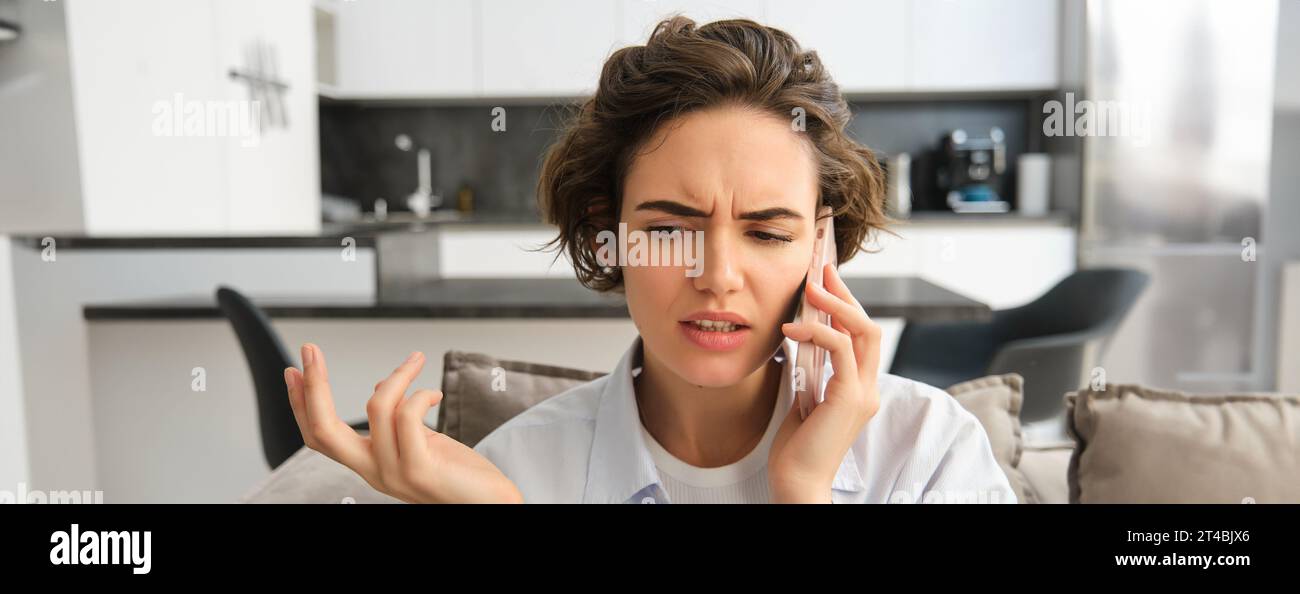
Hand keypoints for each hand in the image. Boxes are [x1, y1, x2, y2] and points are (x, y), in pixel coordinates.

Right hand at [284, 343, 523, 503]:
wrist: (491, 505)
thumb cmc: (459, 474)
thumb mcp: (419, 441)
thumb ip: (397, 419)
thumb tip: (384, 384)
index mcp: (368, 464)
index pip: (319, 436)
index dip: (301, 403)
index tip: (294, 370)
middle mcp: (374, 472)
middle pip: (324, 429)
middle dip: (313, 385)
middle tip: (310, 350)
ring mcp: (394, 474)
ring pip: (375, 409)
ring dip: (396, 376)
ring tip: (415, 362)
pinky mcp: (420, 470)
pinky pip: (408, 417)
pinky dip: (420, 394)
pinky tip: (435, 394)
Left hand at [769, 264, 881, 502]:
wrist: (797, 481)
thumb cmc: (796, 447)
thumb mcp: (804, 397)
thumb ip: (811, 369)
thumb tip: (801, 336)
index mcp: (858, 389)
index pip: (861, 338)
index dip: (846, 307)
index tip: (826, 282)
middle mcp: (868, 389)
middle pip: (869, 327)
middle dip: (846, 295)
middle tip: (822, 270)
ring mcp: (863, 393)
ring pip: (863, 332)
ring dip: (836, 305)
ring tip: (810, 287)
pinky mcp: (849, 397)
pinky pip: (839, 348)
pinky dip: (817, 330)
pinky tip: (791, 327)